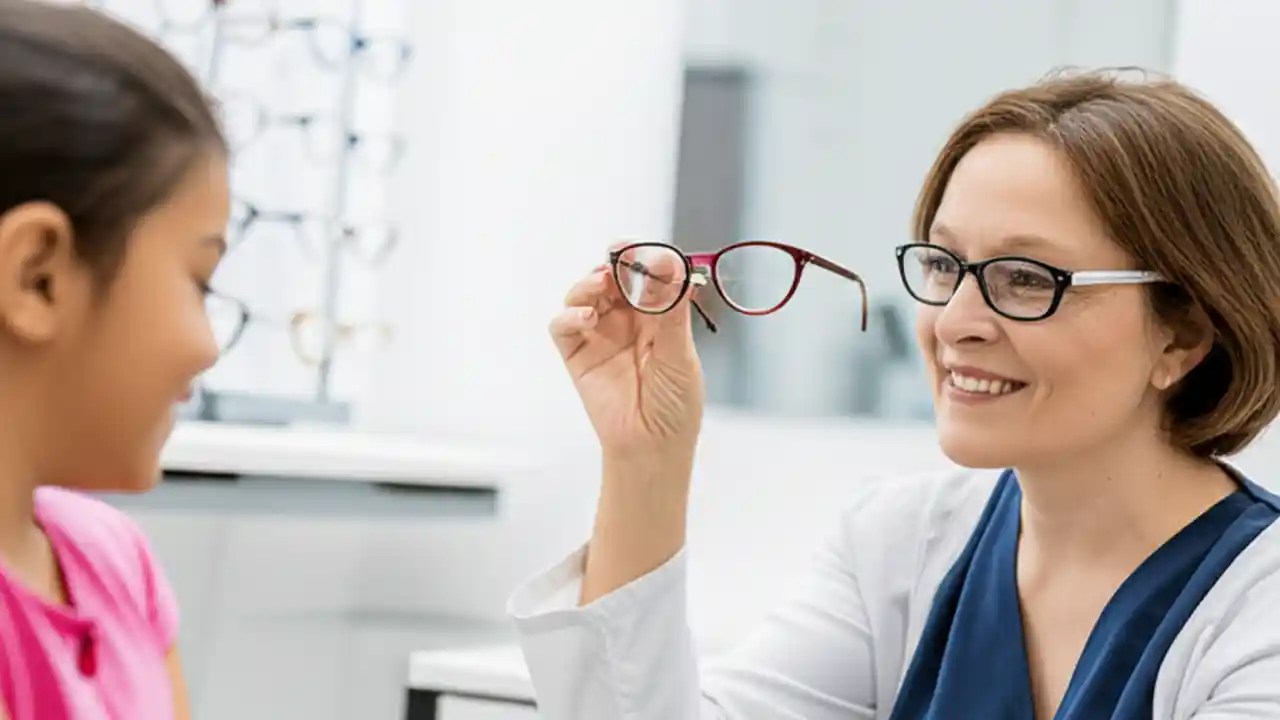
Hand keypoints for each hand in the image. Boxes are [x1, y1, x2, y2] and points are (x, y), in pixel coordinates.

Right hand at [549, 252, 705, 460]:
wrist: (653, 447)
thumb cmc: (675, 406)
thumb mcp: (679, 353)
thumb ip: (671, 310)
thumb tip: (674, 266)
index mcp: (659, 317)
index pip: (648, 276)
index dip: (645, 258)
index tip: (647, 250)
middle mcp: (628, 322)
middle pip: (613, 278)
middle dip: (615, 264)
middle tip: (618, 255)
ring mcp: (600, 336)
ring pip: (585, 295)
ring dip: (589, 283)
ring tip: (601, 283)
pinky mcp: (578, 355)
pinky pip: (564, 326)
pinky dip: (569, 315)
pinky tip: (587, 317)